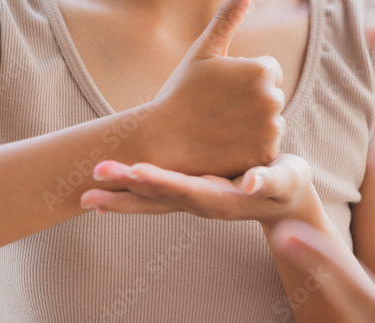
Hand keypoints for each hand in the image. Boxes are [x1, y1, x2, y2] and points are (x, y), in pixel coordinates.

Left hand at [79, 153, 314, 226]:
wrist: (286, 200)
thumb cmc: (289, 184)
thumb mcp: (286, 179)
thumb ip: (269, 180)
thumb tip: (252, 182)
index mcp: (222, 198)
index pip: (186, 189)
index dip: (161, 181)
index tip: (135, 171)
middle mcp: (201, 204)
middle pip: (158, 199)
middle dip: (126, 190)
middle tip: (93, 180)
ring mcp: (193, 202)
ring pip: (150, 203)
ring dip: (119, 197)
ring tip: (86, 195)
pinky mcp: (190, 195)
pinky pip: (155, 200)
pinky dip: (131, 197)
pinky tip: (110, 193)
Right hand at [143, 0, 286, 177]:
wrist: (161, 141)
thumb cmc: (180, 92)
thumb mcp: (204, 50)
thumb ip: (229, 14)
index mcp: (262, 70)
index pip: (268, 70)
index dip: (244, 79)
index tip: (220, 89)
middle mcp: (273, 99)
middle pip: (272, 95)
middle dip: (251, 101)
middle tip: (218, 110)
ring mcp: (271, 130)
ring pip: (270, 121)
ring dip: (252, 124)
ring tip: (220, 128)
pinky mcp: (265, 155)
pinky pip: (267, 146)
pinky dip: (251, 147)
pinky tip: (226, 145)